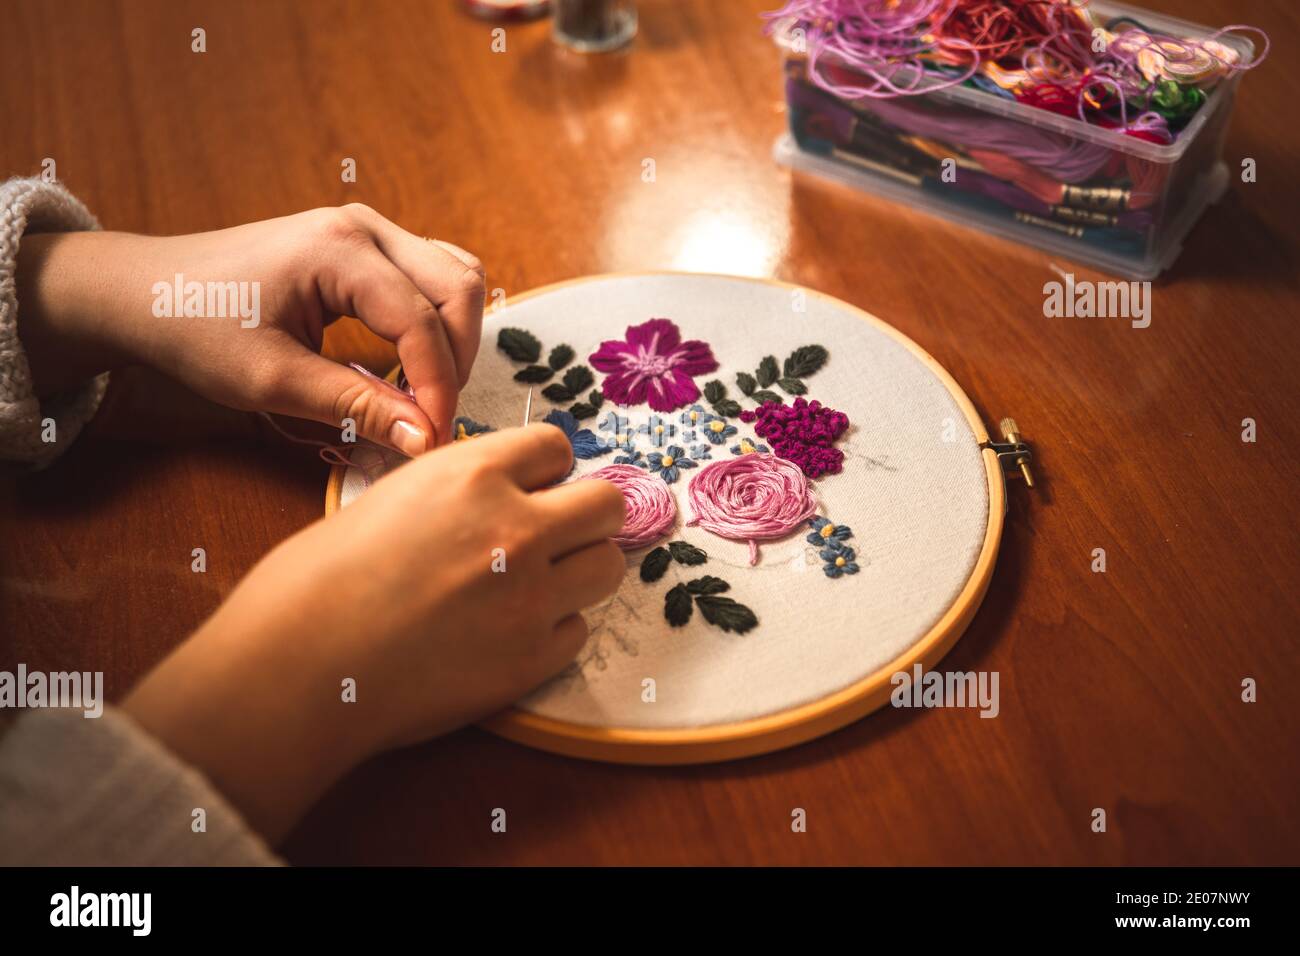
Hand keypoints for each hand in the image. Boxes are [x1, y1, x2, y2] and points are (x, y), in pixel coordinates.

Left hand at [15, 204, 484, 452]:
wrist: (146, 291)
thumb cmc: (196, 328)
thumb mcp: (273, 380)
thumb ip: (355, 407)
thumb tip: (422, 438)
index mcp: (340, 250)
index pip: (421, 322)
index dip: (437, 387)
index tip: (431, 438)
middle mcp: (364, 228)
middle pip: (457, 289)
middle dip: (457, 360)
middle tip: (432, 416)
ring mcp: (367, 229)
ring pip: (454, 276)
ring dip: (454, 337)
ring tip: (426, 389)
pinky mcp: (365, 244)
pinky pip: (430, 274)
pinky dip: (437, 319)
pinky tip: (413, 360)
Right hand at [122, 425, 626, 841]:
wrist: (300, 664)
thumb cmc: (319, 579)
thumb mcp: (392, 497)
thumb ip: (460, 490)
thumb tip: (501, 491)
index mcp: (474, 475)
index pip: (557, 446)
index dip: (547, 469)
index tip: (536, 487)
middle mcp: (516, 528)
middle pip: (606, 504)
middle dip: (585, 517)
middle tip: (555, 535)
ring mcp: (532, 597)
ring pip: (608, 566)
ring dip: (579, 571)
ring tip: (535, 585)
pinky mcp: (533, 659)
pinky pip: (579, 630)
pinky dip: (554, 631)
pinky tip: (509, 634)